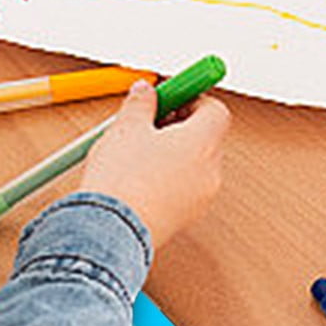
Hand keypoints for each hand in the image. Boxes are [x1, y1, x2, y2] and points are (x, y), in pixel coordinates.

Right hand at [81, 80, 229, 251]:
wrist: (110, 233)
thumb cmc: (122, 182)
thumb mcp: (126, 128)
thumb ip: (141, 104)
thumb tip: (146, 92)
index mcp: (203, 142)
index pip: (214, 110)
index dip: (191, 98)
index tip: (169, 95)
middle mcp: (210, 171)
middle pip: (205, 137)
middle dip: (179, 125)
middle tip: (149, 122)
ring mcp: (200, 199)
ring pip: (192, 165)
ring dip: (171, 154)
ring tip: (137, 155)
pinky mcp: (185, 219)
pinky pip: (182, 189)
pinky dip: (167, 179)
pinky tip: (138, 180)